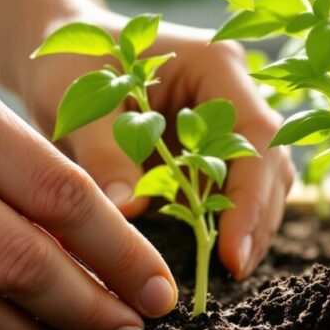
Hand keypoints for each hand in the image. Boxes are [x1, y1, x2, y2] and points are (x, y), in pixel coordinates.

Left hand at [18, 5, 293, 280]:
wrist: (60, 58)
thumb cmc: (70, 65)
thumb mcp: (80, 102)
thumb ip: (105, 151)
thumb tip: (130, 210)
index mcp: (215, 65)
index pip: (254, 132)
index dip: (250, 195)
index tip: (231, 250)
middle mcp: (233, 94)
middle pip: (269, 161)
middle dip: (255, 219)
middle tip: (232, 271)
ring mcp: (226, 126)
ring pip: (260, 182)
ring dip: (247, 227)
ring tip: (223, 272)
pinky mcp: (211, 155)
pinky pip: (230, 196)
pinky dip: (222, 227)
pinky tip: (206, 259)